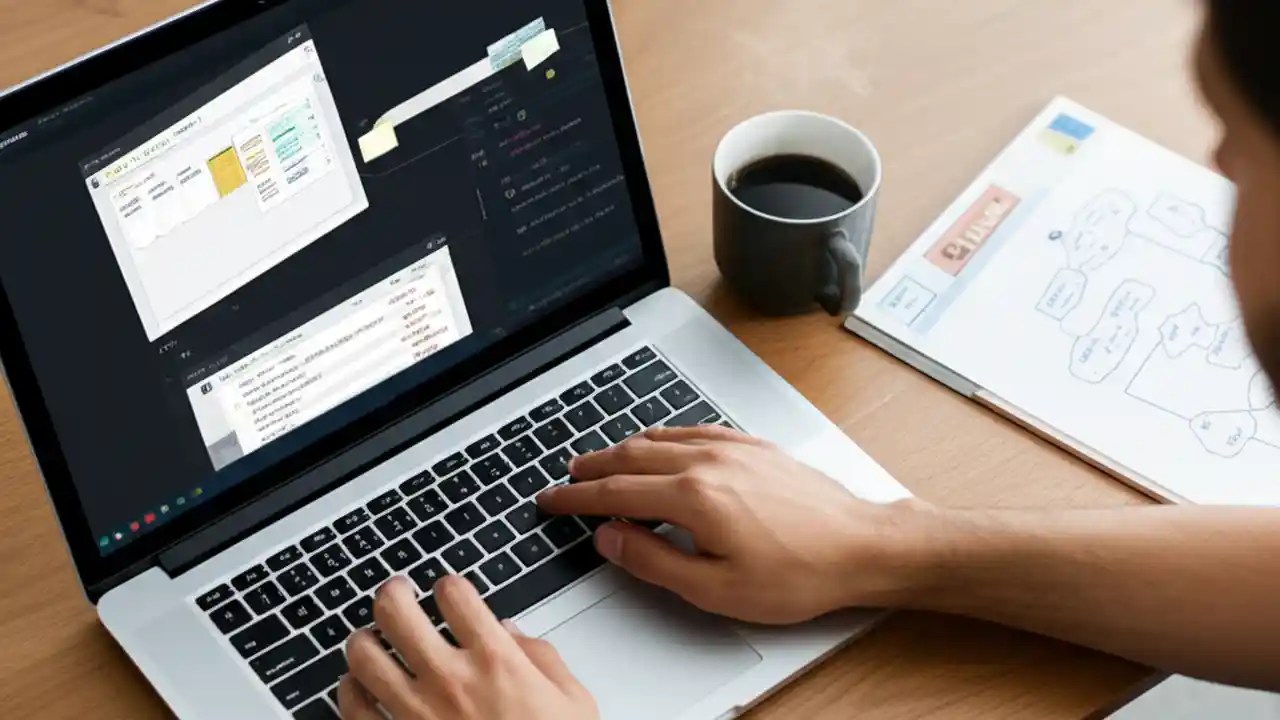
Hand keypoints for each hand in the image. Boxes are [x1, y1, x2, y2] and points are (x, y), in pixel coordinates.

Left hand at [339, 575, 597, 719]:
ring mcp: (417, 713)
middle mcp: (450, 680)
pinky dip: (349, 691)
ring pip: (363, 656)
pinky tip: (357, 685)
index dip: (449, 584)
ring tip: (372, 637)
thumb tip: (512, 633)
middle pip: (396, 611)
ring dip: (364, 639)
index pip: (455, 594)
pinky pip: (353, 709)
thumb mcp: (573, 702)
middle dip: (393, 594)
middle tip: (396, 593)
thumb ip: (542, 657)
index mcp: (496, 661)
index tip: (449, 591)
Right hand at [537, 425, 925, 623]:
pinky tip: (661, 442)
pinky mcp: (755, 446)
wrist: (862, 546)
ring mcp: (733, 448)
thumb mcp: (715, 588)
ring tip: (602, 460)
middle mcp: (708, 462)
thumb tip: (610, 539)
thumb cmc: (800, 572)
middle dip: (592, 467)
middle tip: (566, 477)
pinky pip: (695, 430)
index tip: (551, 501)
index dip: (575, 499)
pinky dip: (664, 436)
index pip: (614, 493)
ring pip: (660, 439)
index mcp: (693, 496)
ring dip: (623, 448)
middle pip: (631, 457)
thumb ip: (653, 561)